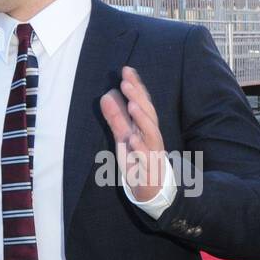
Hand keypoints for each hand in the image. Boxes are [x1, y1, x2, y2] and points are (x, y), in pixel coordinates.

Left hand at [99, 66, 165, 202]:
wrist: (151, 189)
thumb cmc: (139, 160)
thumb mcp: (123, 137)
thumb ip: (116, 117)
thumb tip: (107, 94)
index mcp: (144, 127)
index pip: (142, 103)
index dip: (136, 87)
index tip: (126, 70)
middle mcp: (150, 137)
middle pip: (148, 114)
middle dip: (138, 98)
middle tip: (126, 82)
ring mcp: (152, 152)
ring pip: (151, 133)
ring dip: (142, 120)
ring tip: (132, 106)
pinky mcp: (150, 169)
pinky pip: (147, 158)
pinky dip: (140, 149)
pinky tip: (132, 139)